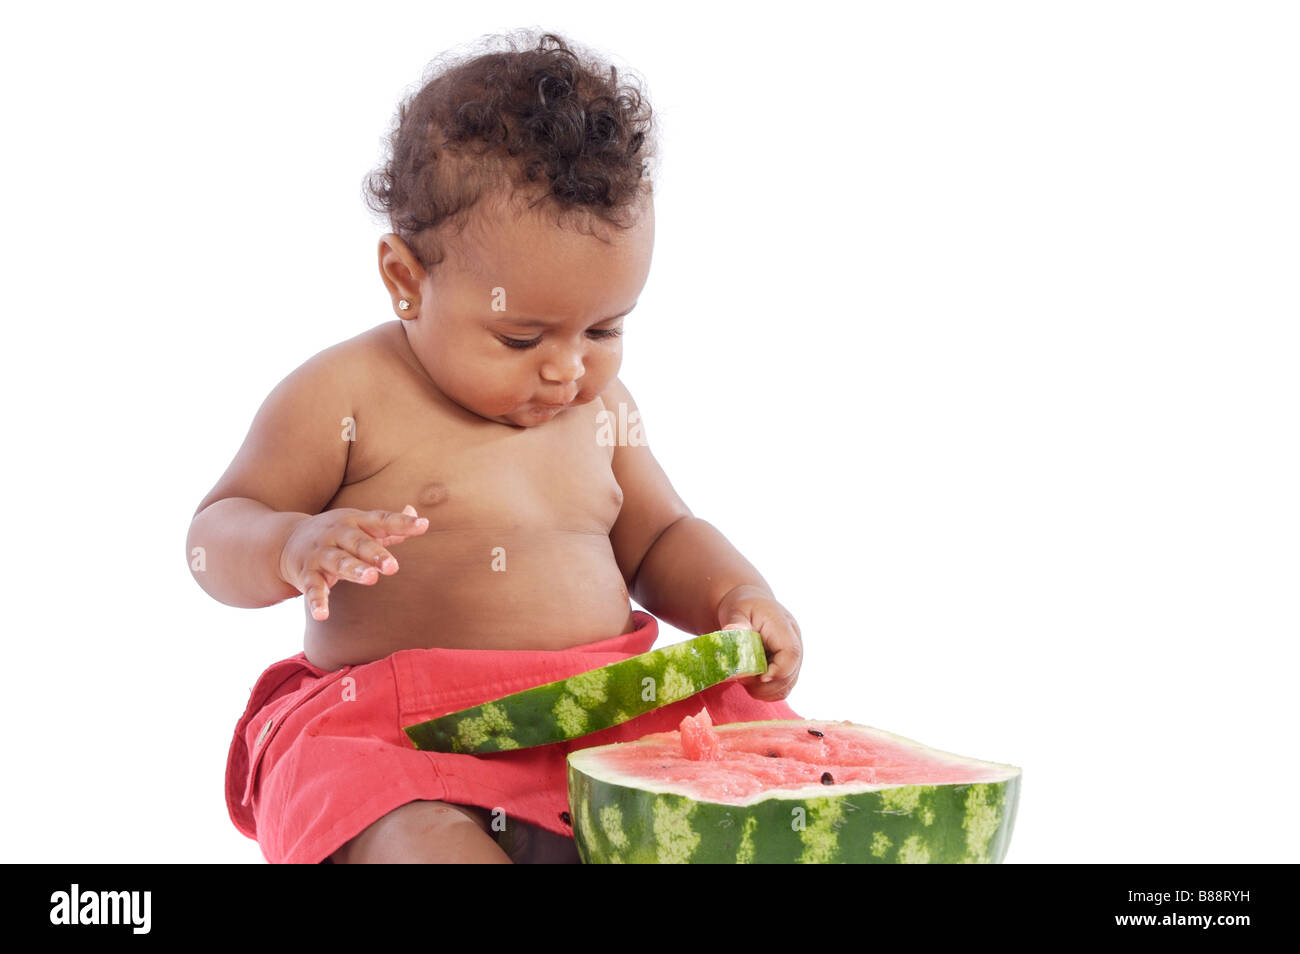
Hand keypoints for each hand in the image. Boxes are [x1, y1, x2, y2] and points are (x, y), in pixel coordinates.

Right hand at [278, 504, 430, 620]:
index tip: (423, 525)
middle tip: (392, 567)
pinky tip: (322, 615)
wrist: (286, 540)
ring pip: (338, 561)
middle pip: (358, 542)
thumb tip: (417, 513)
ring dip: (353, 569)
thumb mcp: (360, 525)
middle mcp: (337, 534)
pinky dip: (317, 601)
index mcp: (356, 521)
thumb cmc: (337, 535)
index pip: (382, 520)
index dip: (403, 522)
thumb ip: (389, 523)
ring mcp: (321, 553)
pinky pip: (312, 588)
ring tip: (370, 578)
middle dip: (375, 553)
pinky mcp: (306, 574)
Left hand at [716, 584, 802, 700]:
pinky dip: (763, 692)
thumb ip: (736, 623)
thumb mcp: (737, 610)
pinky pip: (778, 691)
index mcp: (784, 628)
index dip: (777, 671)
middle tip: (739, 674)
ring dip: (761, 690)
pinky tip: (749, 679)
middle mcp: (794, 645)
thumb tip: (731, 631)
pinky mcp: (786, 671)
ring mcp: (793, 660)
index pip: (790, 655)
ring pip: (783, 688)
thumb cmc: (743, 607)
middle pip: (788, 677)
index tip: (758, 676)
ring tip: (742, 675)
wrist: (750, 607)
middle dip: (761, 683)